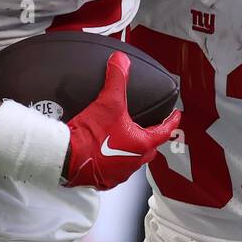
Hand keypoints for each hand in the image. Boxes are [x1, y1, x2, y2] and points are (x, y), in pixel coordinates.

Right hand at [62, 52, 180, 190]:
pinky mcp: (103, 180)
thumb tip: (120, 61)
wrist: (65, 157)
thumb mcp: (108, 102)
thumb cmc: (89, 136)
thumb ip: (116, 79)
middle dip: (150, 137)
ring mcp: (118, 173)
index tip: (175, 116)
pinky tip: (105, 154)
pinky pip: (114, 171)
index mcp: (141, 144)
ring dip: (131, 150)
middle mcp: (133, 162)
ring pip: (132, 161)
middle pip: (149, 148)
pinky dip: (114, 162)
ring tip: (124, 139)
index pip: (164, 131)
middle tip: (148, 127)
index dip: (171, 121)